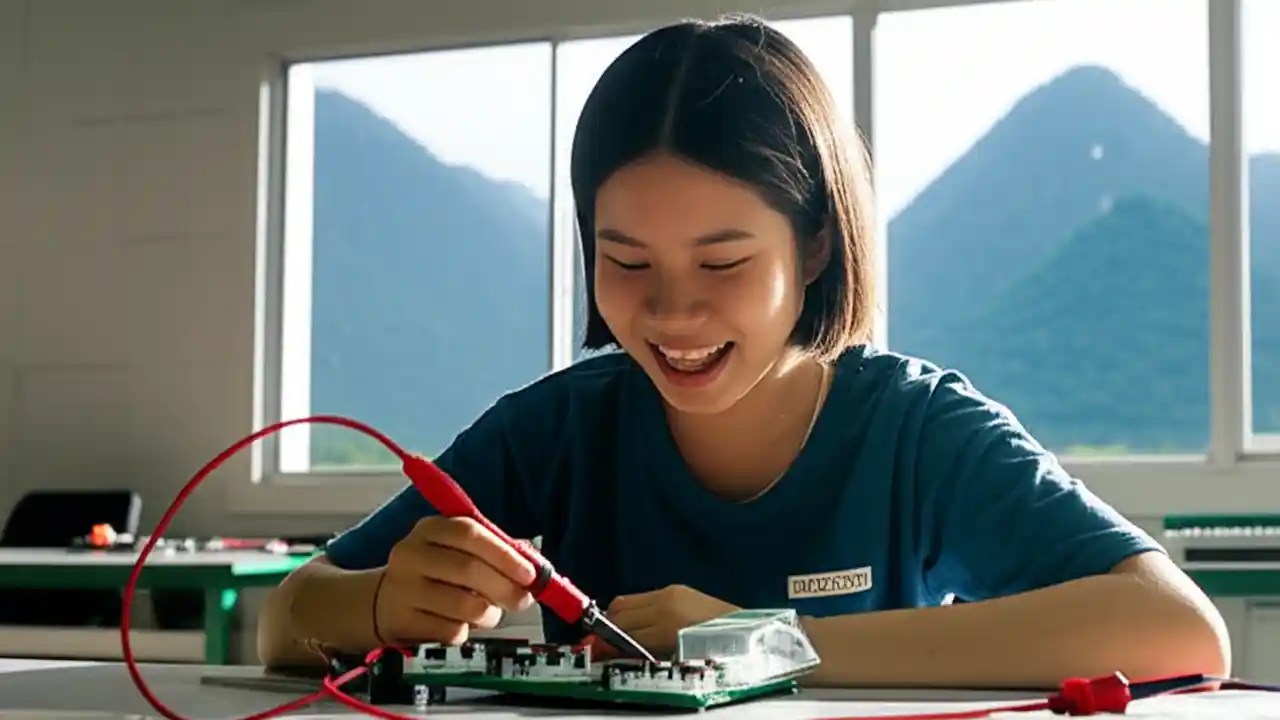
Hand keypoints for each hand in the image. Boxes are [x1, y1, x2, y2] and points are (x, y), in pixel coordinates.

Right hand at [374, 516, 536, 646]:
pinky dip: (466, 632)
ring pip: (463, 605)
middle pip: (468, 569)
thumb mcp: (459, 552)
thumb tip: (536, 565)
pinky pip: (450, 630)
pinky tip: (461, 625)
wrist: (383, 601)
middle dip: (505, 588)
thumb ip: (496, 553)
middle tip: (523, 601)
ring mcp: (402, 587)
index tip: (530, 574)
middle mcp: (411, 553)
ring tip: (490, 614)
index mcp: (430, 528)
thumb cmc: (435, 573)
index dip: (504, 554)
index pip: (470, 533)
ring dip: (488, 614)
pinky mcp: (400, 619)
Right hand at [603, 584, 739, 657]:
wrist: (750, 635)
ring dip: (615, 618)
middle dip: (603, 629)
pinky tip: (635, 625)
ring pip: (626, 602)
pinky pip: (642, 598)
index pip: (622, 633)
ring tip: (613, 636)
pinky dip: (632, 611)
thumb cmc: (716, 655)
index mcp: (667, 627)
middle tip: (595, 645)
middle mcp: (667, 604)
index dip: (602, 643)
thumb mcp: (675, 662)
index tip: (590, 651)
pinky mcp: (677, 588)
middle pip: (618, 613)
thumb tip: (607, 653)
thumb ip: (640, 656)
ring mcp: (672, 593)